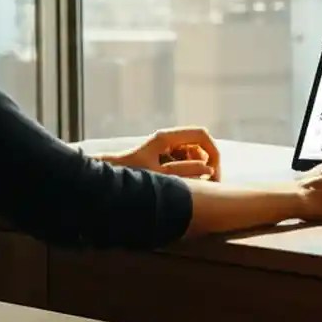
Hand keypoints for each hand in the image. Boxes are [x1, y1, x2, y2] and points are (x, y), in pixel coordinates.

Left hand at [107, 127, 221, 180]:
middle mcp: (168, 139)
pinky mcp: (163, 157)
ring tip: (195, 186)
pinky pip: (185, 160)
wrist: (107, 180)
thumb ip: (187, 171)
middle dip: (208, 162)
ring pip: (194, 153)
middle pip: (200, 144)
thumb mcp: (161, 175)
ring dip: (199, 168)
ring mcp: (166, 147)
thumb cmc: (130, 176)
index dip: (213, 152)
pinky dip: (190, 171)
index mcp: (167, 137)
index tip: (214, 173)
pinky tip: (184, 184)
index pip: (202, 135)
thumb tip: (209, 170)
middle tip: (210, 184)